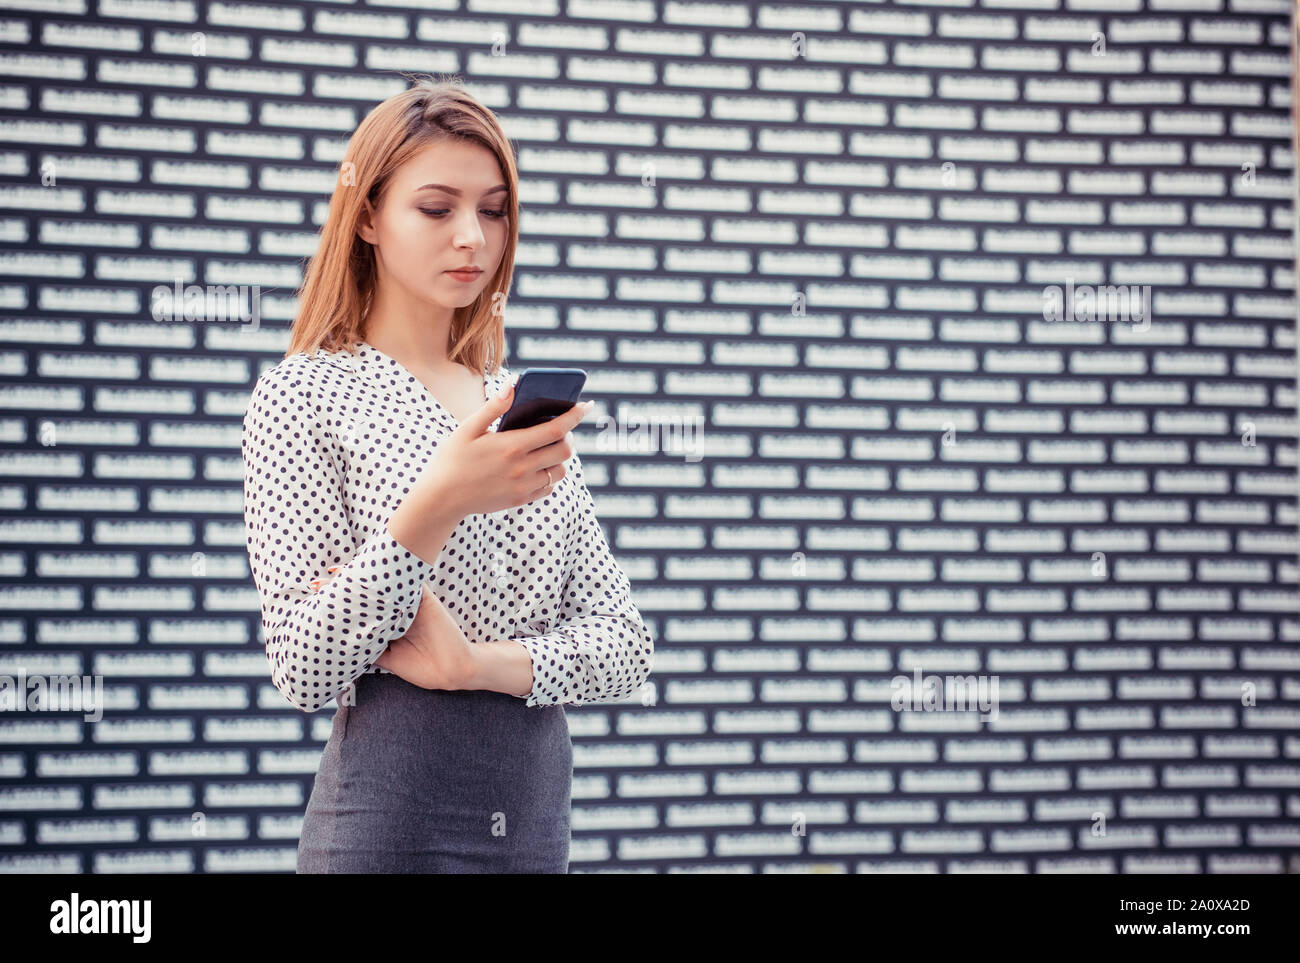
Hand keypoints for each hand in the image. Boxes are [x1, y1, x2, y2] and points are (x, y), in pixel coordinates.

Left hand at [310, 571, 474, 690]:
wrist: (451, 671)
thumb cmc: (423, 667)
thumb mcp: (388, 659)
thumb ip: (369, 648)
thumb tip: (342, 645)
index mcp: (389, 624)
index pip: (361, 610)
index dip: (341, 603)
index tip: (317, 599)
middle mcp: (398, 610)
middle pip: (368, 595)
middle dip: (343, 587)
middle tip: (316, 583)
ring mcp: (410, 603)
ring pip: (382, 585)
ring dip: (359, 577)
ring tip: (335, 573)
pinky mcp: (423, 599)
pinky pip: (404, 582)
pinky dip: (388, 574)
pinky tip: (368, 569)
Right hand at [422, 377, 595, 518]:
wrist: (441, 498)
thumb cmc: (452, 459)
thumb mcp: (468, 428)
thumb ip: (494, 407)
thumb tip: (514, 384)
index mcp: (511, 446)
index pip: (556, 430)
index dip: (574, 416)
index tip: (586, 405)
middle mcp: (522, 468)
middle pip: (564, 450)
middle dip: (568, 436)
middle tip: (558, 428)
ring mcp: (523, 487)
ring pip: (560, 470)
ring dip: (560, 457)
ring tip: (546, 447)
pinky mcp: (521, 500)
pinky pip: (549, 487)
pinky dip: (550, 474)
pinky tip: (537, 465)